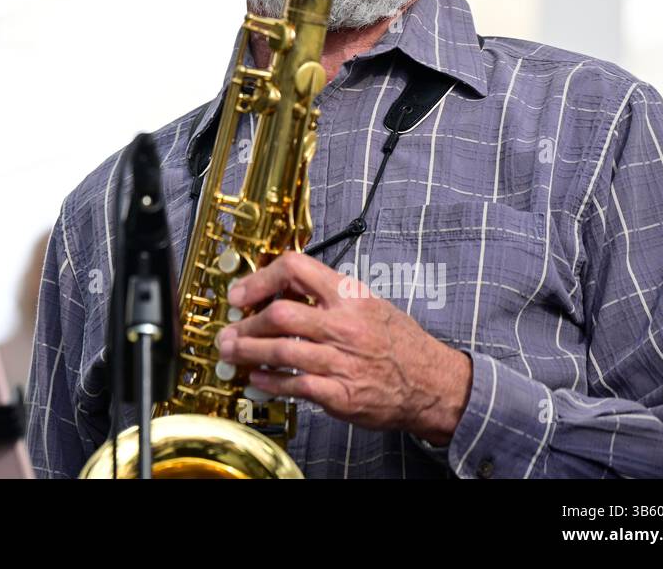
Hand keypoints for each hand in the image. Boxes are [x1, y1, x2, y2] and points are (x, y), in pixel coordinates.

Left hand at [217, 251, 473, 445]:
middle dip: (246, 323)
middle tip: (229, 331)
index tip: (240, 294)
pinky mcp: (340, 394)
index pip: (295, 268)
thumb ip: (326, 293)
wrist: (433, 383)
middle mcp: (344, 325)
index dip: (259, 279)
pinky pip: (295, 385)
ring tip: (231, 353)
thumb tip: (278, 287)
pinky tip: (257, 378)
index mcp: (349, 295)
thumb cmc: (398, 342)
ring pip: (281, 351)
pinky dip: (270, 382)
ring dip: (248, 352)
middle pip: (280, 314)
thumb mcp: (367, 302)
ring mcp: (342, 360)